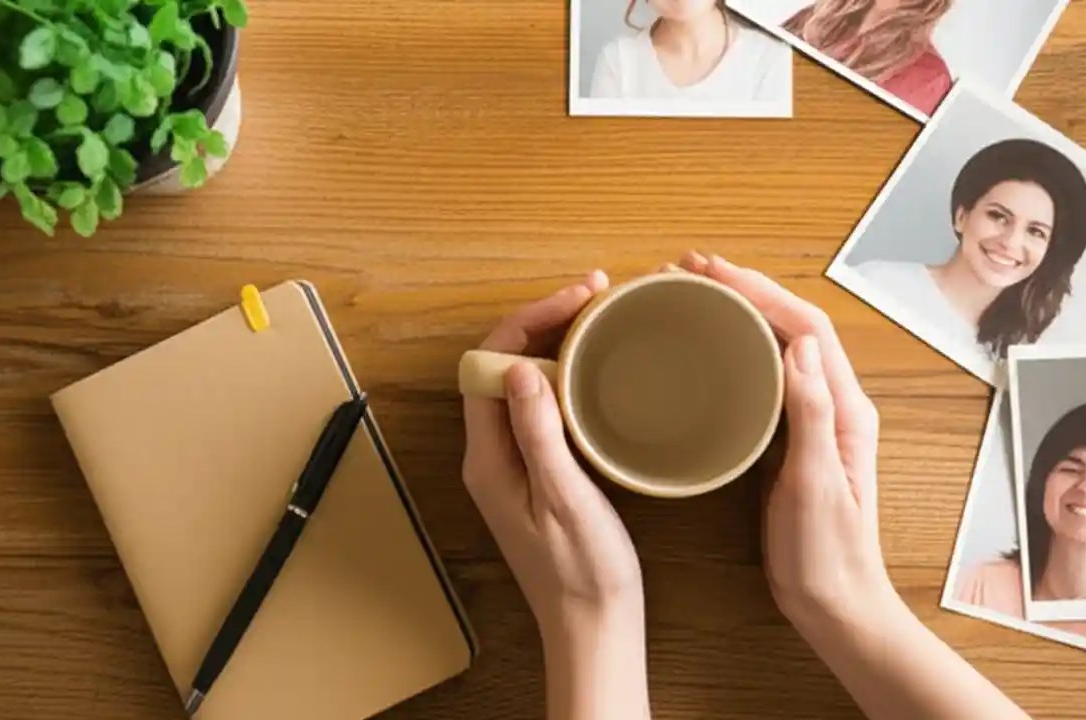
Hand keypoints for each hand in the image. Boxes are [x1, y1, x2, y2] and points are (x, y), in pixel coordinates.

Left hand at [462, 271, 649, 719]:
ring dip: (554, 343)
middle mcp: (491, 455)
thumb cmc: (582, 572)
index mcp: (488, 457)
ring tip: (598, 315)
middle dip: (543, 321)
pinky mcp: (537, 471)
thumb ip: (539, 433)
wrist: (593, 626)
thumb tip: (521, 367)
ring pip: (523, 382)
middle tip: (596, 295)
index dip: (528, 320)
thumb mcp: (564, 497)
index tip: (577, 297)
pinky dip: (565, 375)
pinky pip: (541, 406)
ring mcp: (513, 462)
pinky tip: (596, 368)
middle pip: (502, 366)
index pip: (490, 364)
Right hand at [675, 252, 897, 625]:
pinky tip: (707, 349)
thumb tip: (799, 345)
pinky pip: (763, 378)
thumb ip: (812, 415)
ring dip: (739, 311)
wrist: (835, 603)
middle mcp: (833, 404)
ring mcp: (811, 420)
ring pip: (776, 346)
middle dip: (745, 289)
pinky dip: (735, 350)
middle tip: (690, 269)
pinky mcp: (789, 440)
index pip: (805, 327)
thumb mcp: (815, 485)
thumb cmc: (826, 554)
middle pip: (791, 325)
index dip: (760, 291)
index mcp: (845, 408)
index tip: (713, 271)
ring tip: (693, 293)